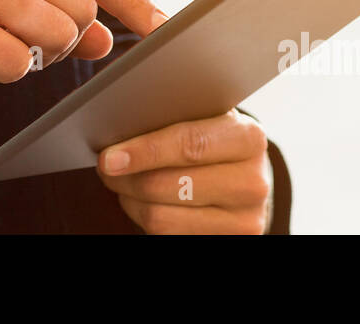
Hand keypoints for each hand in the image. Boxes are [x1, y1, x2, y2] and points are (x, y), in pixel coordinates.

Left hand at [97, 109, 272, 233]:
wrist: (246, 180)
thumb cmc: (214, 142)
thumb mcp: (208, 120)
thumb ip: (175, 117)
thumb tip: (119, 128)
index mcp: (249, 138)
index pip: (189, 144)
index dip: (144, 152)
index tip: (109, 157)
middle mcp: (253, 181)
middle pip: (169, 184)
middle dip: (127, 177)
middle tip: (106, 166)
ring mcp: (244, 219)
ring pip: (161, 216)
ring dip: (130, 199)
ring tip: (121, 183)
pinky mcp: (231, 241)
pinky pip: (167, 234)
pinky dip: (143, 218)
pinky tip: (140, 201)